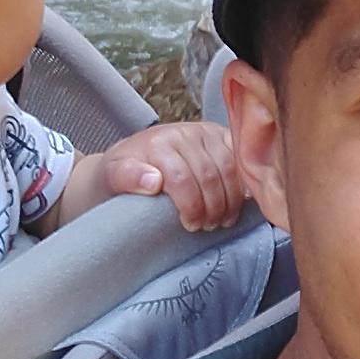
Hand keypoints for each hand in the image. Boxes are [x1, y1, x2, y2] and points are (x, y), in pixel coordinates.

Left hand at [98, 123, 243, 231]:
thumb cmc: (125, 171)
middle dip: (213, 207)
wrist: (134, 154)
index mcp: (159, 143)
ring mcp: (205, 131)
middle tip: (209, 227)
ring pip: (230, 167)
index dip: (191, 206)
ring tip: (223, 219)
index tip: (190, 225)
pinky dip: (245, 179)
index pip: (183, 178)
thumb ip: (128, 177)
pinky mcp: (221, 134)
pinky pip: (241, 156)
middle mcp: (184, 132)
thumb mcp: (114, 176)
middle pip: (210, 175)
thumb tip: (153, 181)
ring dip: (231, 198)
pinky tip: (243, 199)